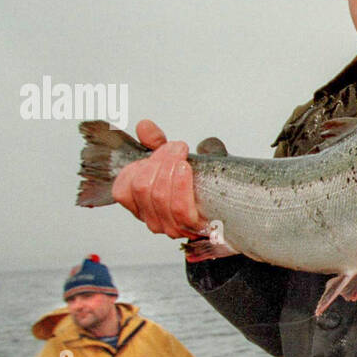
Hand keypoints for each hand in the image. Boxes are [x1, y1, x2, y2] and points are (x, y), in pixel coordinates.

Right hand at [111, 120, 205, 239]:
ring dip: (170, 168)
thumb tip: (144, 126)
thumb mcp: (176, 158)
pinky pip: (180, 208)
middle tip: (176, 148)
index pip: (122, 190)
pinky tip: (184, 168)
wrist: (234, 200)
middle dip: (158, 161)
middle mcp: (152, 220)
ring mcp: (171, 228)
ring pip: (158, 196)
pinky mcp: (193, 230)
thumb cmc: (202, 181)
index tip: (160, 148)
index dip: (137, 165)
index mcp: (141, 204)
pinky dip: (180, 185)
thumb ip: (156, 143)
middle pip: (142, 188)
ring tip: (182, 155)